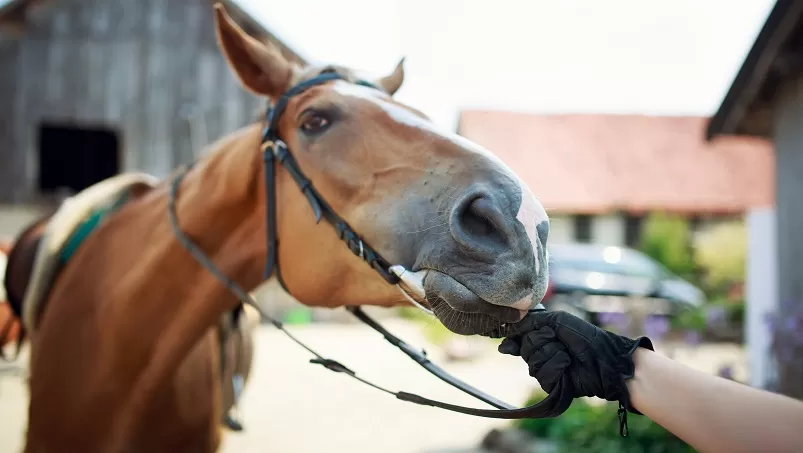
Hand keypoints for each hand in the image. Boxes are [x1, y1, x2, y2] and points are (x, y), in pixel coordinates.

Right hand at [499, 310, 652, 414]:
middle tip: (556, 339)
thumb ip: (532, 323)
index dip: (513, 340)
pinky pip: (542, 375)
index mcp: (542, 337)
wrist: (604, 358)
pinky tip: (567, 366)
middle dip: (540, 341)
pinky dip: (556, 366)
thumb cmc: (585, 336)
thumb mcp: (557, 321)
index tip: (509, 342)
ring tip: (566, 355)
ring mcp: (546, 370)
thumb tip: (507, 334)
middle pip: (524, 349)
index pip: (518, 339)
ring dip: (551, 354)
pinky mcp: (552, 385)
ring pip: (532, 362)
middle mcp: (542, 353)